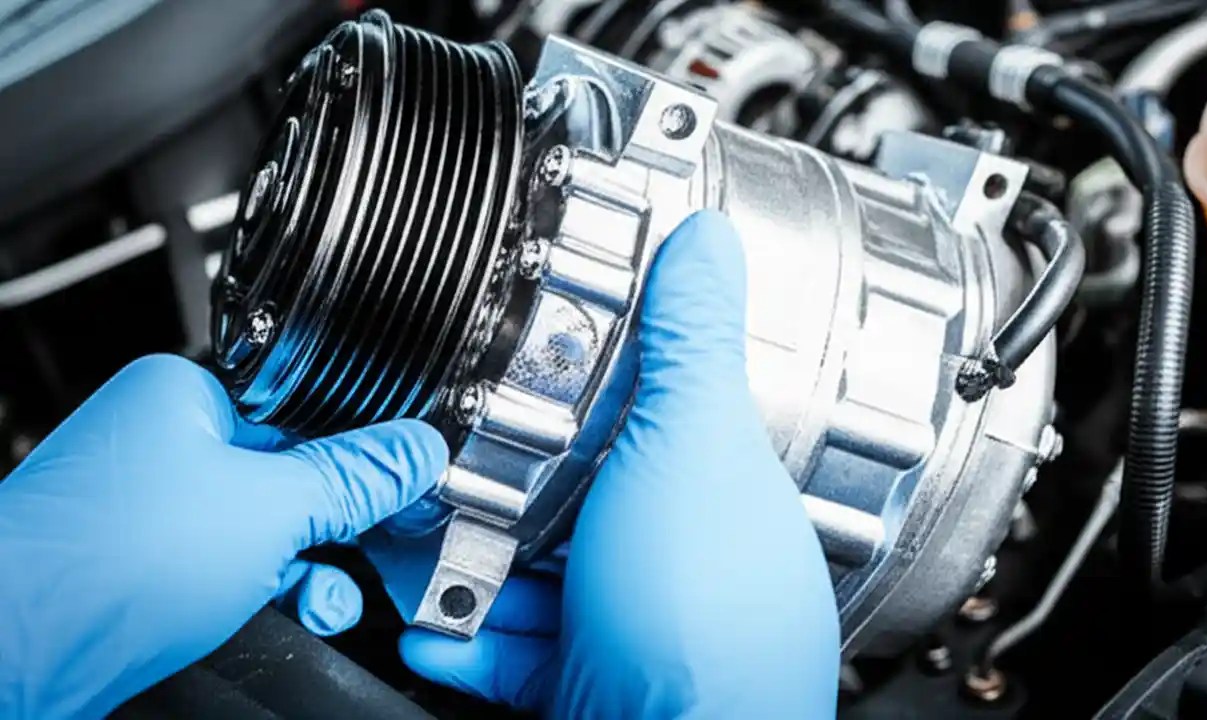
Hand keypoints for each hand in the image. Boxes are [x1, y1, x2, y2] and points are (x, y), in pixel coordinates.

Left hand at [0, 355, 446, 718]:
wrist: (9, 656)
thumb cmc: (104, 566)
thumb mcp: (273, 511)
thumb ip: (356, 478)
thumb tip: (417, 450)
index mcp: (183, 395)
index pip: (304, 413)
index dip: (357, 457)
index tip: (397, 488)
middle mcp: (158, 442)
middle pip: (287, 478)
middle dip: (330, 529)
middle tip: (361, 550)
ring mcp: (143, 508)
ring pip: (258, 531)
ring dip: (302, 571)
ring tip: (315, 601)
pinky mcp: (135, 567)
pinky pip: (223, 567)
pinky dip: (260, 594)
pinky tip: (280, 616)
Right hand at [365, 211, 840, 716]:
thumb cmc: (702, 632)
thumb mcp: (693, 449)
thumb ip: (691, 344)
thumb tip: (706, 240)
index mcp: (718, 495)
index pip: (658, 424)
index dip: (598, 395)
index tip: (536, 371)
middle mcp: (681, 564)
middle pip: (579, 502)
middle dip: (508, 483)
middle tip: (451, 460)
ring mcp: (632, 632)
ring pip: (536, 579)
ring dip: (471, 564)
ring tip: (425, 542)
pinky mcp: (585, 690)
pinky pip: (510, 654)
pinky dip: (465, 640)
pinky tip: (433, 628)